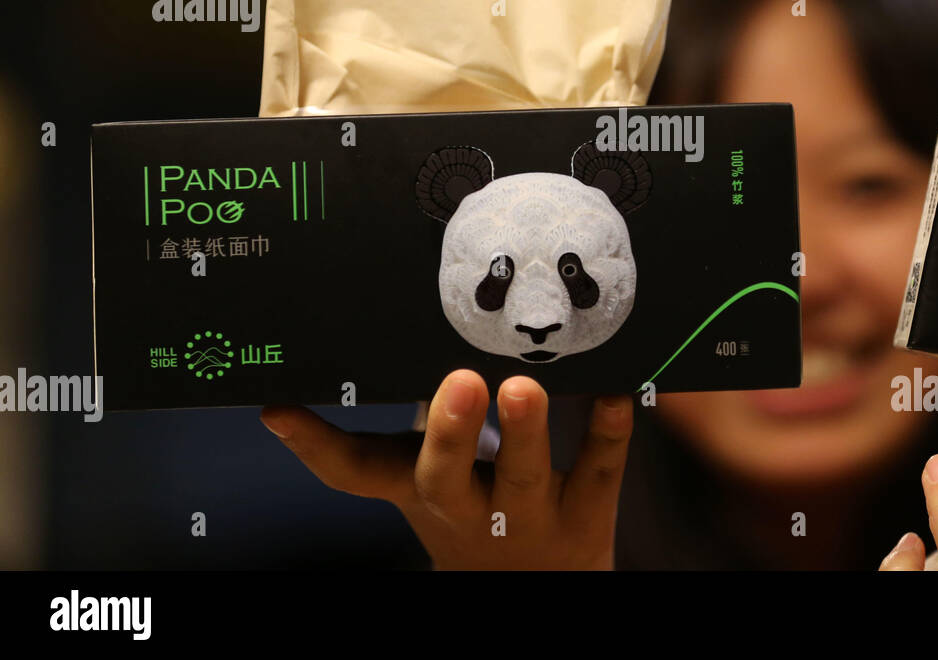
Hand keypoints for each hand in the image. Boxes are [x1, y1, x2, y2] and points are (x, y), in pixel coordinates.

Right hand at [261, 371, 634, 569]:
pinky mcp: (588, 513)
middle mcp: (468, 509)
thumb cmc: (477, 515)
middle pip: (446, 476)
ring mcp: (529, 517)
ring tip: (524, 387)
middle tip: (460, 383)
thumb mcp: (424, 484)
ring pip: (526, 477)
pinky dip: (610, 432)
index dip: (315, 445)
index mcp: (422, 492)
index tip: (281, 408)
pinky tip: (618, 392)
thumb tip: (311, 382)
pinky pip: (601, 470)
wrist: (538, 592)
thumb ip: (391, 435)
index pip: (356, 474)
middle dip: (449, 432)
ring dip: (526, 432)